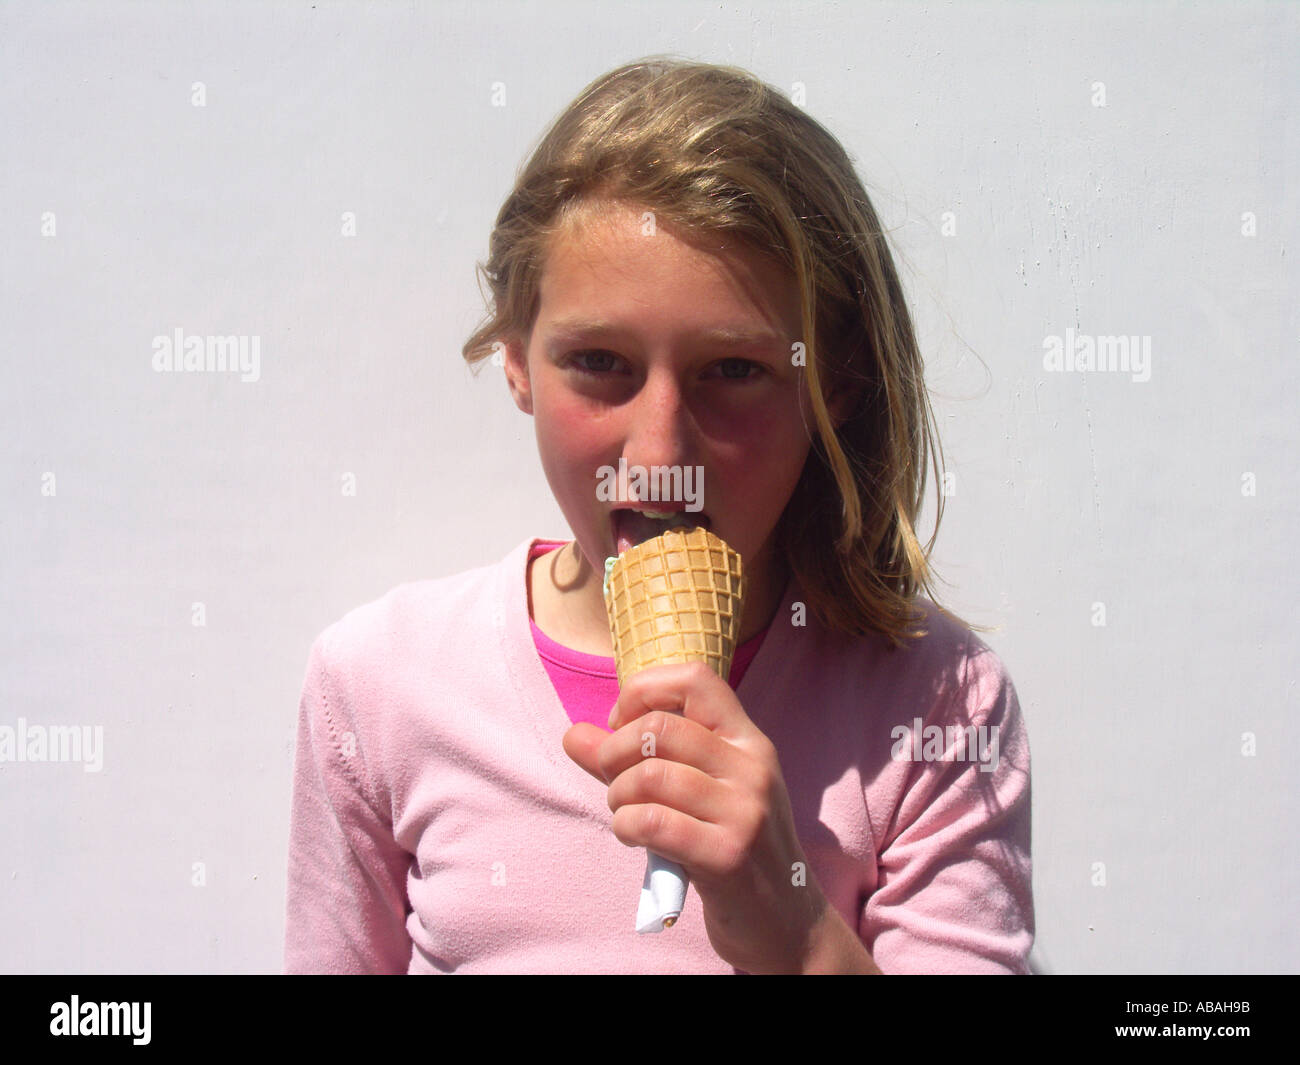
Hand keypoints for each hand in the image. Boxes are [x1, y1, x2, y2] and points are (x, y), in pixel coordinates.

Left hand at [562, 660, 843, 973]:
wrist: (786, 922)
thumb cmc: (730, 848)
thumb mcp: (695, 794)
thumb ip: (634, 760)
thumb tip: (573, 735)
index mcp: (749, 741)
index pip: (696, 678)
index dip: (643, 691)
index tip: (622, 724)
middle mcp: (753, 767)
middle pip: (659, 727)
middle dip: (615, 751)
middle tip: (614, 780)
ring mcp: (745, 811)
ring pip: (650, 774)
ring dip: (617, 795)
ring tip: (625, 813)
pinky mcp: (729, 857)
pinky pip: (653, 822)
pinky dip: (626, 825)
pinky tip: (632, 836)